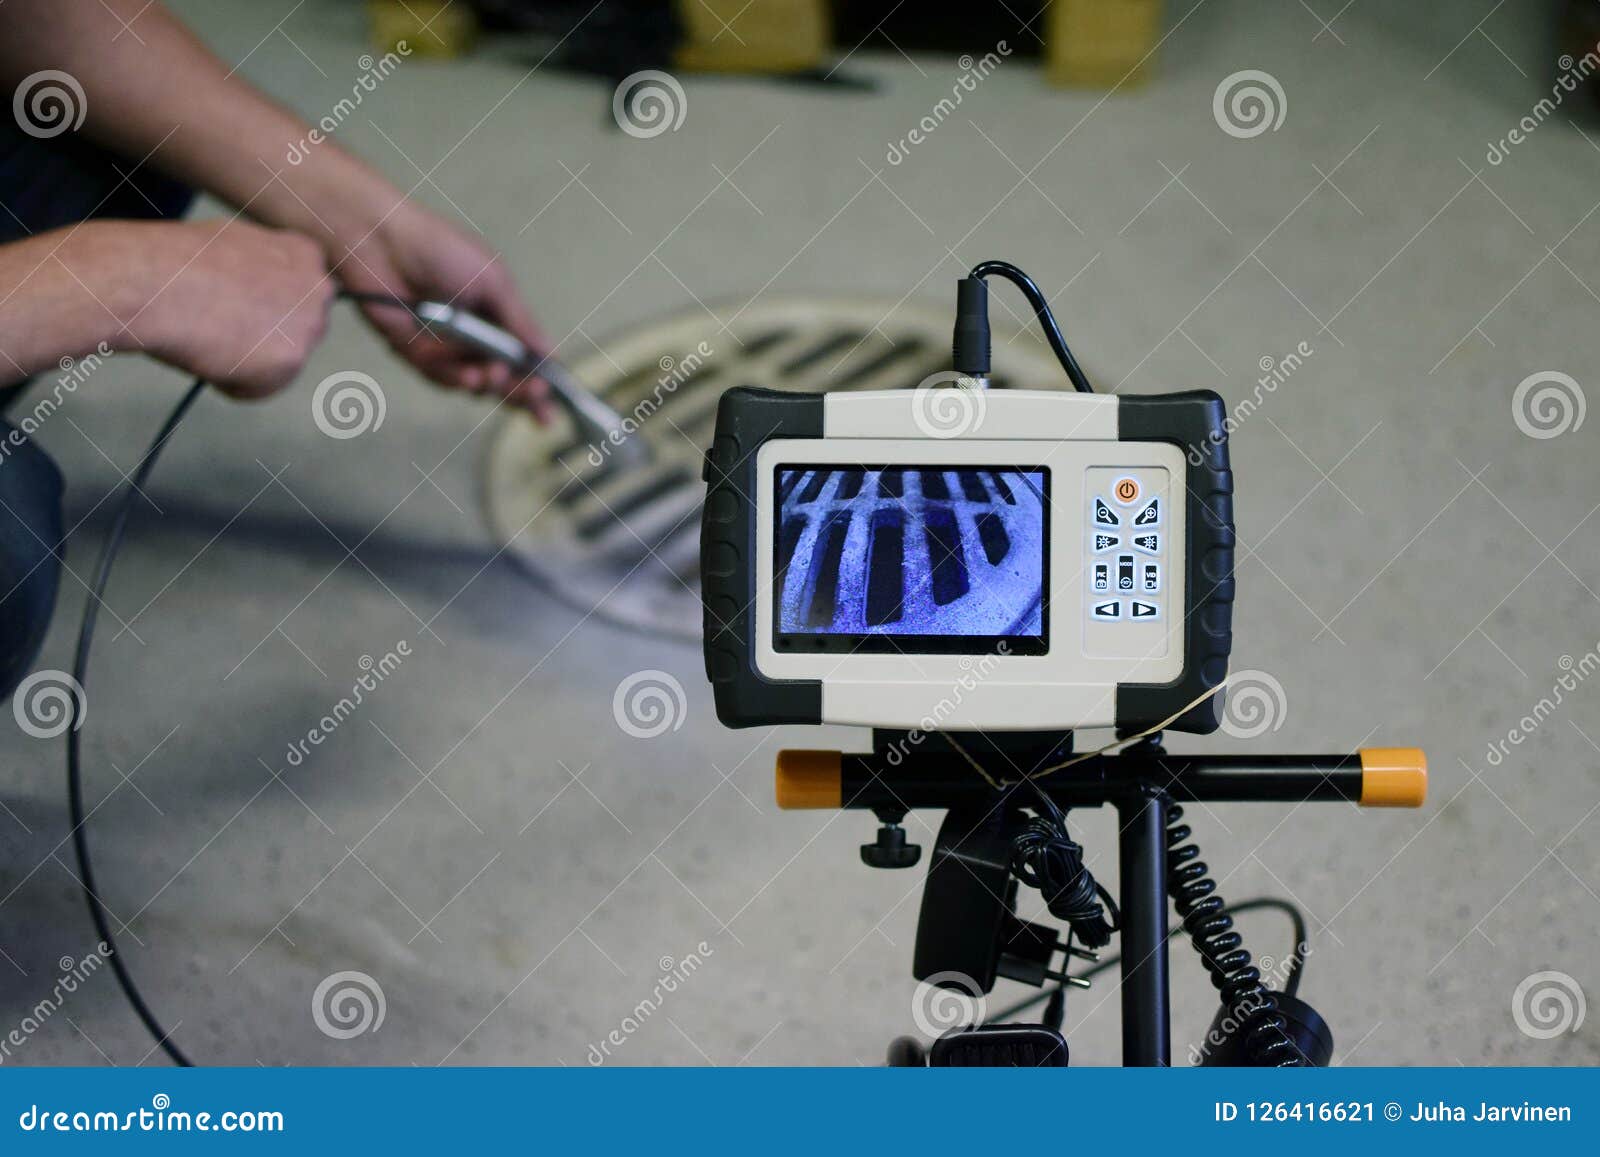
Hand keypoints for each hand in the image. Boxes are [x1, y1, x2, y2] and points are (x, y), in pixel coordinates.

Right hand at [113, 219, 335, 398]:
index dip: (270, 305)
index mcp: (305, 253)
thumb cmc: (179, 261)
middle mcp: (319, 288)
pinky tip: (209, 357)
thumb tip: (252, 290)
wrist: (156, 281)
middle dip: (270, 336)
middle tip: (226, 331)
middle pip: (300, 329)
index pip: (304, 293)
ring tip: (209, 339)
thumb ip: (258, 270)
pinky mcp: (292, 360)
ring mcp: (309, 325)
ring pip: (281, 361)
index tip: (246, 309)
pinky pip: (260, 387)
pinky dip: (233, 383)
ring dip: (250, 361)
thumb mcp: (231, 245)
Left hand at [333, 201, 552, 420]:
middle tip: (533, 396)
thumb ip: (522, 323)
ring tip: (493, 375)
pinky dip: (457, 380)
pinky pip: (442, 379)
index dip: (539, 380)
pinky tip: (468, 377)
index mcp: (496, 313)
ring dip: (489, 385)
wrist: (382, 243)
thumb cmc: (440, 250)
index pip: (524, 355)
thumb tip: (551, 355)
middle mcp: (472, 334)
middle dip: (520, 391)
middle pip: (503, 377)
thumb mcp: (494, 283)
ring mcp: (445, 346)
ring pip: (475, 384)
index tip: (551, 403)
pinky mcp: (416, 354)